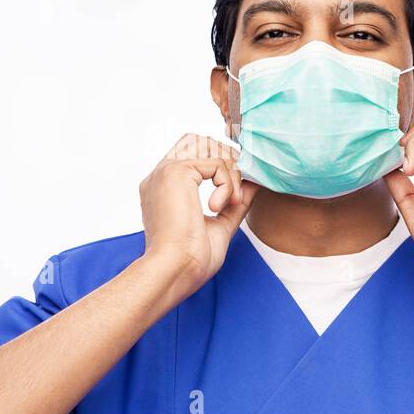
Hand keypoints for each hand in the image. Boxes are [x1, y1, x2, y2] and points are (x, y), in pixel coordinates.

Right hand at [139, 134, 258, 298]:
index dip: (219, 167)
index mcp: (164, 189)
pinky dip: (228, 183)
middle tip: (237, 195)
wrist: (175, 269)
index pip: (193, 157)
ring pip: (210, 150)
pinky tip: (220, 206)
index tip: (235, 195)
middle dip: (227, 163)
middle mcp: (160, 176)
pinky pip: (216, 162)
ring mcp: (165, 171)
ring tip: (231, 203)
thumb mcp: (219, 226)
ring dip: (230, 174)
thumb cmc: (190, 259)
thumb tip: (253, 184)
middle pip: (200, 144)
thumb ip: (234, 203)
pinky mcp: (175, 171)